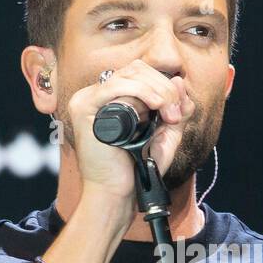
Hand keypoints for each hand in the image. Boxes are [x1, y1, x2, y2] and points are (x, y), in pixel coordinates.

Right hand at [66, 59, 194, 208]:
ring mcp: (87, 99)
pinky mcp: (84, 107)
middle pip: (136, 69)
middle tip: (175, 115)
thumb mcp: (163, 135)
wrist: (116, 193)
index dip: (164, 86)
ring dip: (157, 91)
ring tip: (169, 116)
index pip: (139, 73)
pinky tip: (156, 106)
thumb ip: (175, 109)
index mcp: (111, 98)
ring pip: (129, 74)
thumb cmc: (135, 169)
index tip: (178, 112)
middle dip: (164, 88)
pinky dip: (141, 92)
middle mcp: (97, 95)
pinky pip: (115, 86)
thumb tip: (178, 81)